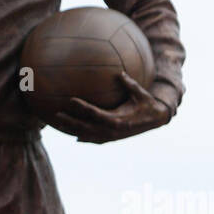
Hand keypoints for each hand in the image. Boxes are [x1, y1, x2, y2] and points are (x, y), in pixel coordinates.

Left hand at [51, 72, 172, 143]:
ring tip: (60, 126)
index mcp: (117, 119)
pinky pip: (96, 140)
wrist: (156, 120)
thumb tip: (120, 73)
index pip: (94, 113)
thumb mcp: (139, 93)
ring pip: (88, 135)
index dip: (82, 107)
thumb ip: (129, 84)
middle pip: (86, 127)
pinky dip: (86, 139)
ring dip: (74, 130)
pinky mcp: (113, 139)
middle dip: (71, 122)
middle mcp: (111, 130)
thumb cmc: (147, 103)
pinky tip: (76, 138)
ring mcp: (111, 136)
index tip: (70, 100)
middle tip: (57, 115)